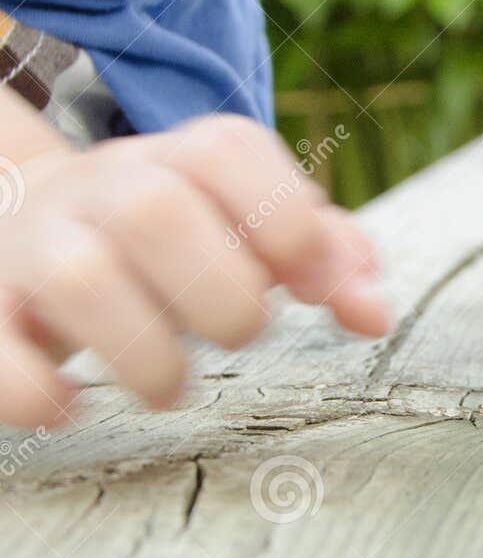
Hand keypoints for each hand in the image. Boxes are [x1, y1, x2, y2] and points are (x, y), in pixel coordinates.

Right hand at [0, 114, 391, 429]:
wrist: (23, 221)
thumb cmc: (172, 239)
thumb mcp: (248, 225)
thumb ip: (325, 255)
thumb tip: (373, 314)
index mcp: (177, 159)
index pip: (228, 151)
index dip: (286, 219)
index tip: (311, 285)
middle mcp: (101, 188)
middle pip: (155, 209)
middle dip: (221, 292)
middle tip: (242, 336)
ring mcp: (34, 245)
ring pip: (78, 274)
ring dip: (143, 350)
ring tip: (171, 388)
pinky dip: (34, 388)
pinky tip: (69, 407)